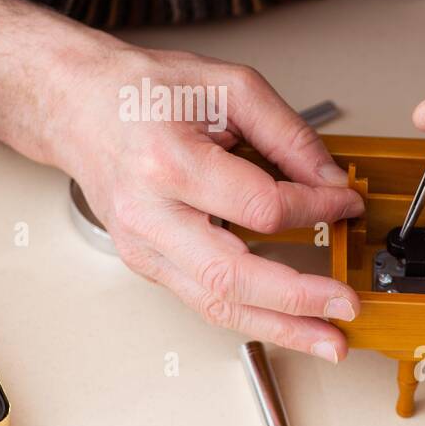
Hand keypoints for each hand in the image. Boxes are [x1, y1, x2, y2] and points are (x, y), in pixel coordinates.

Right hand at [51, 43, 364, 360]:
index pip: (260, 206)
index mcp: (167, 162)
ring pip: (216, 304)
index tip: (347, 202)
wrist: (77, 106)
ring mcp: (142, 246)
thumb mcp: (225, 85)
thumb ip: (286, 133)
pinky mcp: (146, 262)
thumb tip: (330, 180)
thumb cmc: (139, 92)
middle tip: (346, 307)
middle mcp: (149, 214)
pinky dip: (249, 313)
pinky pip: (203, 299)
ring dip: (279, 327)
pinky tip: (286, 321)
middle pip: (232, 277)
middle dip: (298, 300)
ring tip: (327, 339)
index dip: (316, 208)